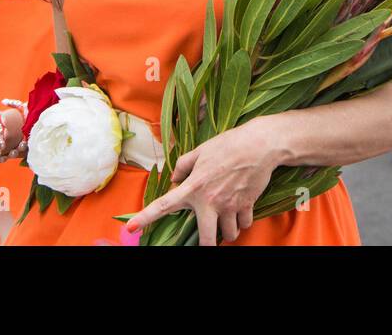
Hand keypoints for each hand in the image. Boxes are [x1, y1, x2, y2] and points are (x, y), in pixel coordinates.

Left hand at [126, 118, 281, 244]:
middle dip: (205, 246)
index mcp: (193, 186)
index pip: (164, 204)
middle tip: (206, 244)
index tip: (132, 227)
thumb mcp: (200, 150)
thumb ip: (183, 166)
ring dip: (226, 231)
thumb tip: (174, 179)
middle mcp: (210, 201)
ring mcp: (230, 206)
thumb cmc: (228, 144)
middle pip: (206, 240)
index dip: (145, 217)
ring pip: (228, 234)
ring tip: (226, 219)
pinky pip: (244, 224)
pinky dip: (242, 221)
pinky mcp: (247, 206)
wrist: (259, 145)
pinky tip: (240, 210)